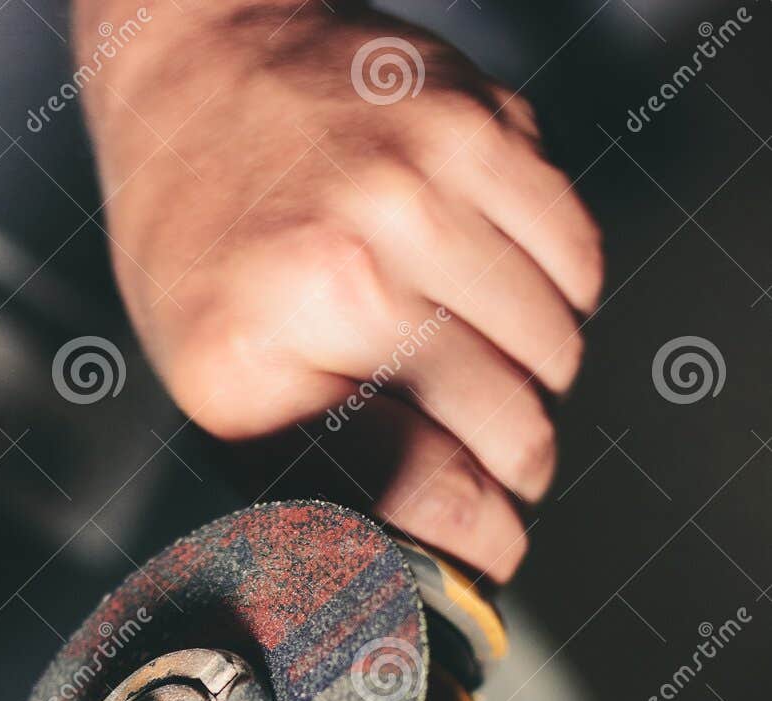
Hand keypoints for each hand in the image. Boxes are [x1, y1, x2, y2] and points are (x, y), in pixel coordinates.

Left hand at [75, 0, 601, 579]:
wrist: (197, 75)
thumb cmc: (203, 248)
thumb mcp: (222, 396)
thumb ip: (335, 481)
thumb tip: (461, 548)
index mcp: (269, 349)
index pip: (438, 493)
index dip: (481, 540)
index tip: (492, 549)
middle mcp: (351, 260)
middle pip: (517, 429)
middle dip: (511, 463)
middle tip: (481, 454)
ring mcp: (422, 183)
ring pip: (559, 348)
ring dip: (533, 377)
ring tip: (474, 359)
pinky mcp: (480, 124)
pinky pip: (580, 257)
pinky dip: (558, 291)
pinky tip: (494, 285)